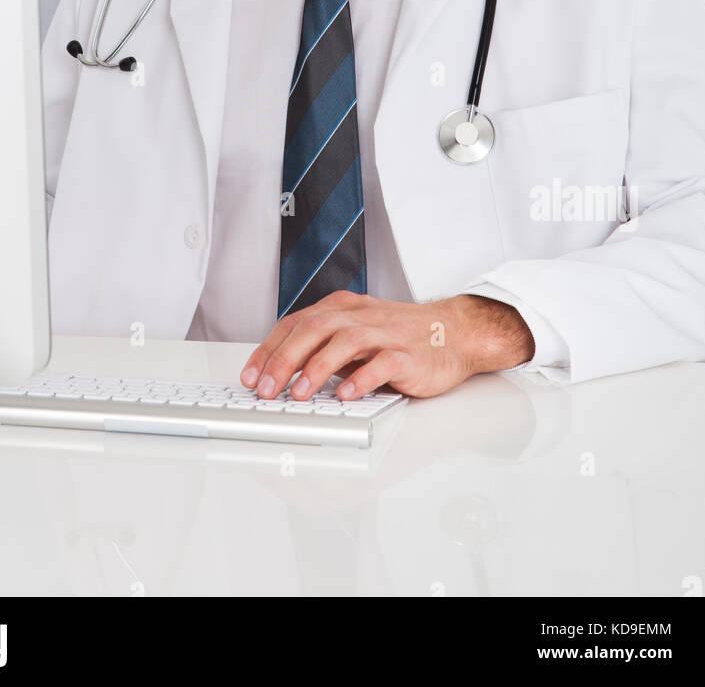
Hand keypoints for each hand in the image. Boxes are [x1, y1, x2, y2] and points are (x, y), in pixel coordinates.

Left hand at [239, 292, 534, 401]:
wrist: (454, 332)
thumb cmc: (400, 337)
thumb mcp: (356, 334)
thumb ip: (324, 347)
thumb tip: (283, 374)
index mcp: (342, 308)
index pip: (295, 323)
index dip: (269, 350)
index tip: (251, 376)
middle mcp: (360, 316)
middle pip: (314, 330)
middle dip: (284, 360)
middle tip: (265, 388)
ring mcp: (385, 333)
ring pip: (344, 342)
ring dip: (317, 369)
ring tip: (298, 393)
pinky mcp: (408, 354)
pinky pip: (382, 364)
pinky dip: (362, 379)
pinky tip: (347, 395)